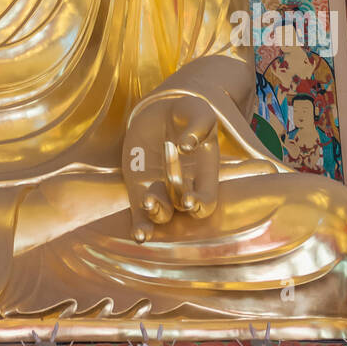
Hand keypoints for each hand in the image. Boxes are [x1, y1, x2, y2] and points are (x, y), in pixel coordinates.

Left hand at [122, 94, 218, 242]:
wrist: (160, 110)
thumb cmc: (186, 113)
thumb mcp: (199, 112)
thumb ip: (198, 127)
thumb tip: (188, 146)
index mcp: (204, 174)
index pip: (207, 199)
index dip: (201, 203)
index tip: (191, 199)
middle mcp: (183, 186)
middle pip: (184, 209)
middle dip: (180, 206)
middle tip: (176, 200)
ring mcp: (160, 188)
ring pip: (162, 214)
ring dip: (157, 212)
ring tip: (149, 201)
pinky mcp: (139, 187)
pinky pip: (140, 213)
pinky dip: (140, 226)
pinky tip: (139, 236)